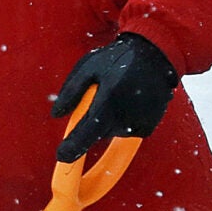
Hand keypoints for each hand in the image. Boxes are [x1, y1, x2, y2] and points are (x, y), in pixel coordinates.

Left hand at [50, 32, 179, 162]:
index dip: (70, 149)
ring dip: (109, 119)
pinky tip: (129, 100)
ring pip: (112, 132)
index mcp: (107, 104)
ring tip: (117, 93)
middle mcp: (124, 118)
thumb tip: (56, 114)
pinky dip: (123, 120)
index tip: (61, 155)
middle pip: (97, 134)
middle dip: (92, 121)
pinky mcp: (148, 126)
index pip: (84, 137)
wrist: (156, 55)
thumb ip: (70, 91)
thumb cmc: (118, 58)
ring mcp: (138, 124)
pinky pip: (127, 130)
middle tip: (100, 95)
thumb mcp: (88, 67)